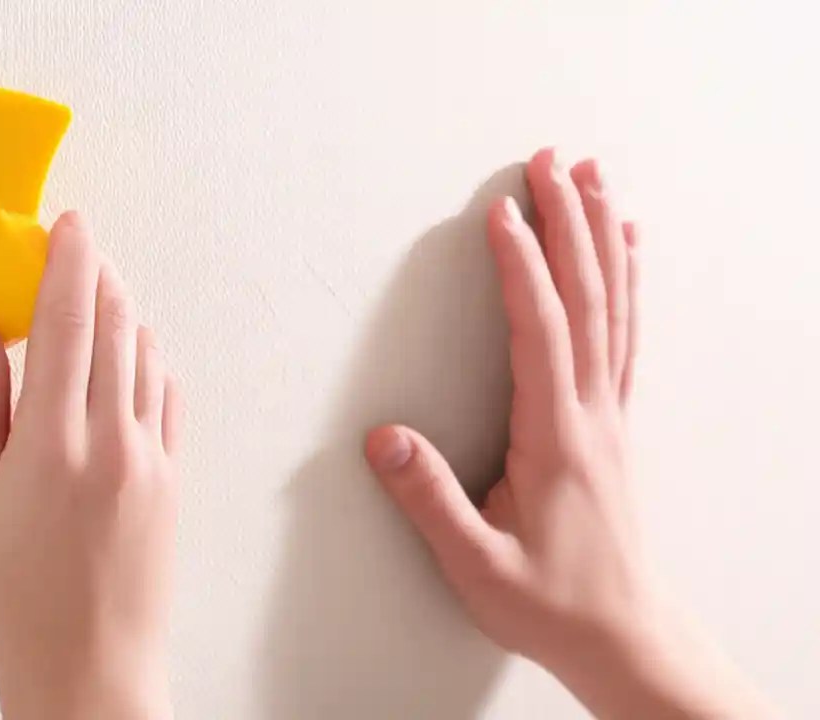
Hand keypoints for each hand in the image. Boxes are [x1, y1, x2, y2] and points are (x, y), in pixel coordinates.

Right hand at [0, 211, 180, 719]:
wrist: (91, 668)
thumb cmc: (18, 602)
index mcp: (53, 443)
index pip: (66, 322)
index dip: (67, 262)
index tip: (66, 225)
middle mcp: (113, 440)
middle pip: (114, 324)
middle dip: (94, 274)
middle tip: (73, 249)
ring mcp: (151, 457)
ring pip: (145, 352)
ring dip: (120, 310)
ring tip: (92, 294)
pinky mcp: (171, 475)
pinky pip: (166, 392)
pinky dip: (146, 356)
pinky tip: (126, 356)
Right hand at [365, 149, 769, 717]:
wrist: (624, 637)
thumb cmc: (550, 604)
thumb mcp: (475, 564)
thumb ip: (428, 499)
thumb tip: (381, 438)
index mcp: (556, 439)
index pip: (541, 334)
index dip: (522, 269)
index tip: (504, 213)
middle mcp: (593, 414)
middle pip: (586, 300)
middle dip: (568, 223)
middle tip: (550, 161)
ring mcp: (611, 415)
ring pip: (614, 307)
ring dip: (602, 237)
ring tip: (591, 180)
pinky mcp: (614, 423)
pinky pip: (626, 334)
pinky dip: (628, 282)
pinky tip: (627, 250)